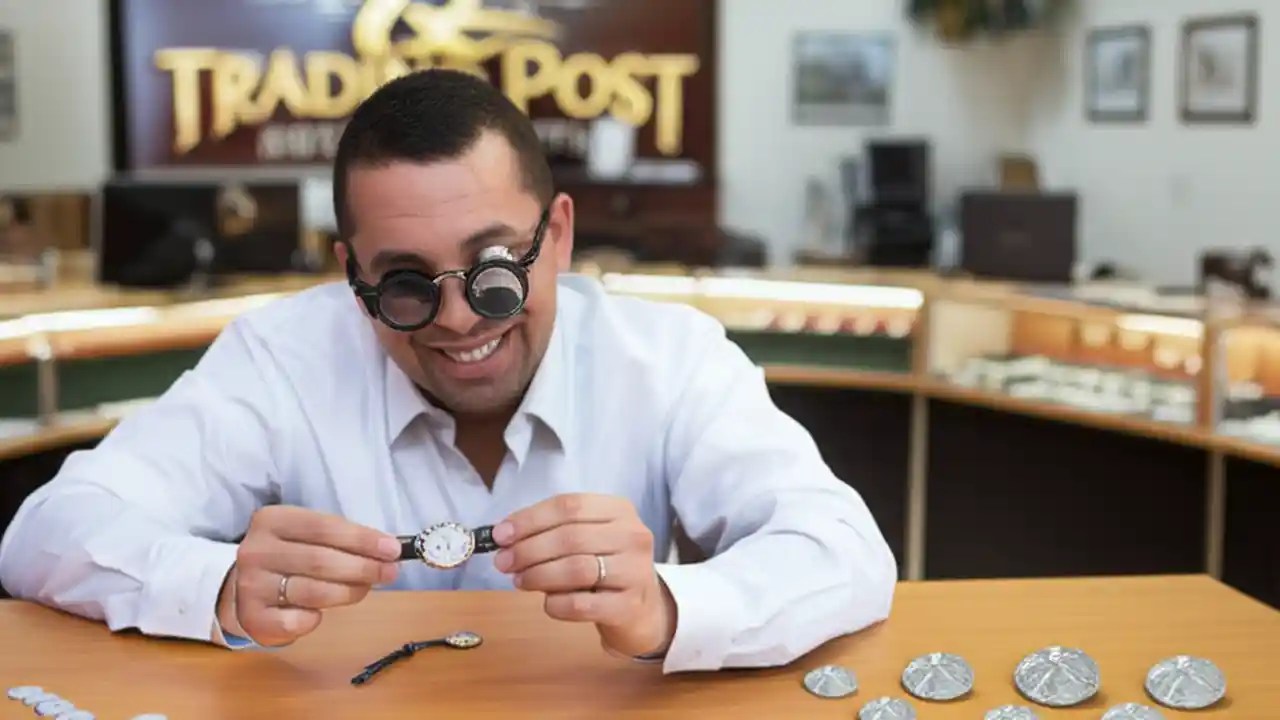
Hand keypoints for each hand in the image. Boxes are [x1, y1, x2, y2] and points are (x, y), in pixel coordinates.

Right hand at [217, 505, 402, 646]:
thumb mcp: (308, 536)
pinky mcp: (253, 618)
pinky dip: (317, 619)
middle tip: (389, 572)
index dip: (362, 539)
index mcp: (272, 520)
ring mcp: (251, 586)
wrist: (243, 589)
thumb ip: (343, 539)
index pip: (324, 526)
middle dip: (363, 567)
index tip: (393, 549)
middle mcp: (256, 551)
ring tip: (365, 588)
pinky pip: (298, 621)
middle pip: (321, 560)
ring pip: (314, 592)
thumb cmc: (289, 558)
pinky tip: (320, 612)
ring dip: (350, 592)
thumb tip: (389, 551)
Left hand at [492, 494, 676, 657]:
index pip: (569, 506)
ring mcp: (635, 571)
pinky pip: (581, 604)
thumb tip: (503, 537)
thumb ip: (551, 532)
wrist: (643, 609)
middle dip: (528, 550)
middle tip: (503, 562)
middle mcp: (633, 535)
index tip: (500, 535)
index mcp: (619, 510)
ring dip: (538, 575)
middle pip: (570, 537)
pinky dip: (556, 603)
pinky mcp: (629, 606)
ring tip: (520, 581)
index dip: (530, 519)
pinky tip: (549, 603)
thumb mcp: (586, 539)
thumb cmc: (606, 567)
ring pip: (576, 569)